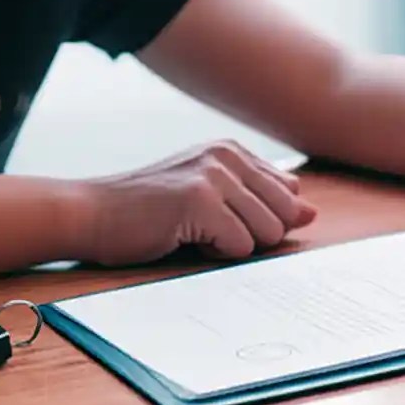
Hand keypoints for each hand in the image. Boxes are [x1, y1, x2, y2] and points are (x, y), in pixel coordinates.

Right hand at [73, 140, 317, 265]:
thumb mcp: (211, 197)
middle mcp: (227, 155)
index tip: (220, 220)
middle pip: (283, 215)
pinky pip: (239, 246)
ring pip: (266, 233)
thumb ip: (260, 200)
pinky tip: (183, 238)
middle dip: (252, 235)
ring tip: (192, 231)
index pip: (287, 193)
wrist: (93, 214)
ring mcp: (214, 175)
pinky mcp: (200, 201)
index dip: (260, 220)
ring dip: (232, 246)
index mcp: (232, 150)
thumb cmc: (148, 212)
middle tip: (206, 229)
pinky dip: (214, 254)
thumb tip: (311, 212)